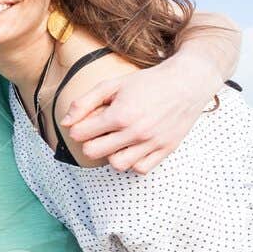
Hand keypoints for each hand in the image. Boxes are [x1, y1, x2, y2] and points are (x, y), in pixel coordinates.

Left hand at [61, 55, 220, 173]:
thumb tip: (65, 122)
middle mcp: (136, 132)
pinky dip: (134, 161)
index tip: (85, 122)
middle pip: (94, 152)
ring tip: (117, 140)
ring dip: (112, 154)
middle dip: (90, 142)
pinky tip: (133, 147)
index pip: (80, 134)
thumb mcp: (112, 84)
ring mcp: (152, 143)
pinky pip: (141, 169)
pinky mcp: (166, 149)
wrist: (187, 82)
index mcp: (120, 114)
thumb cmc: (148, 82)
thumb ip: (84, 102)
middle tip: (99, 132)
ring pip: (117, 165)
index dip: (77, 128)